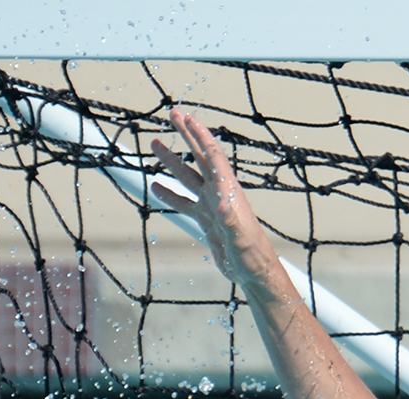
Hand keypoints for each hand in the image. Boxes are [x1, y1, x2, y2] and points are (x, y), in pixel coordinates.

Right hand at [150, 108, 274, 289]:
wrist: (253, 273)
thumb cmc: (252, 255)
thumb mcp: (241, 238)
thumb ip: (230, 220)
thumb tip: (220, 205)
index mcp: (228, 192)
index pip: (212, 157)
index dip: (199, 136)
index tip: (186, 117)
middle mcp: (220, 194)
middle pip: (199, 158)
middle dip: (186, 136)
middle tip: (172, 114)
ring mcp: (212, 206)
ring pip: (188, 178)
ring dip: (172, 161)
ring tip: (155, 144)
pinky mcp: (206, 221)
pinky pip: (184, 203)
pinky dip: (169, 195)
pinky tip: (156, 187)